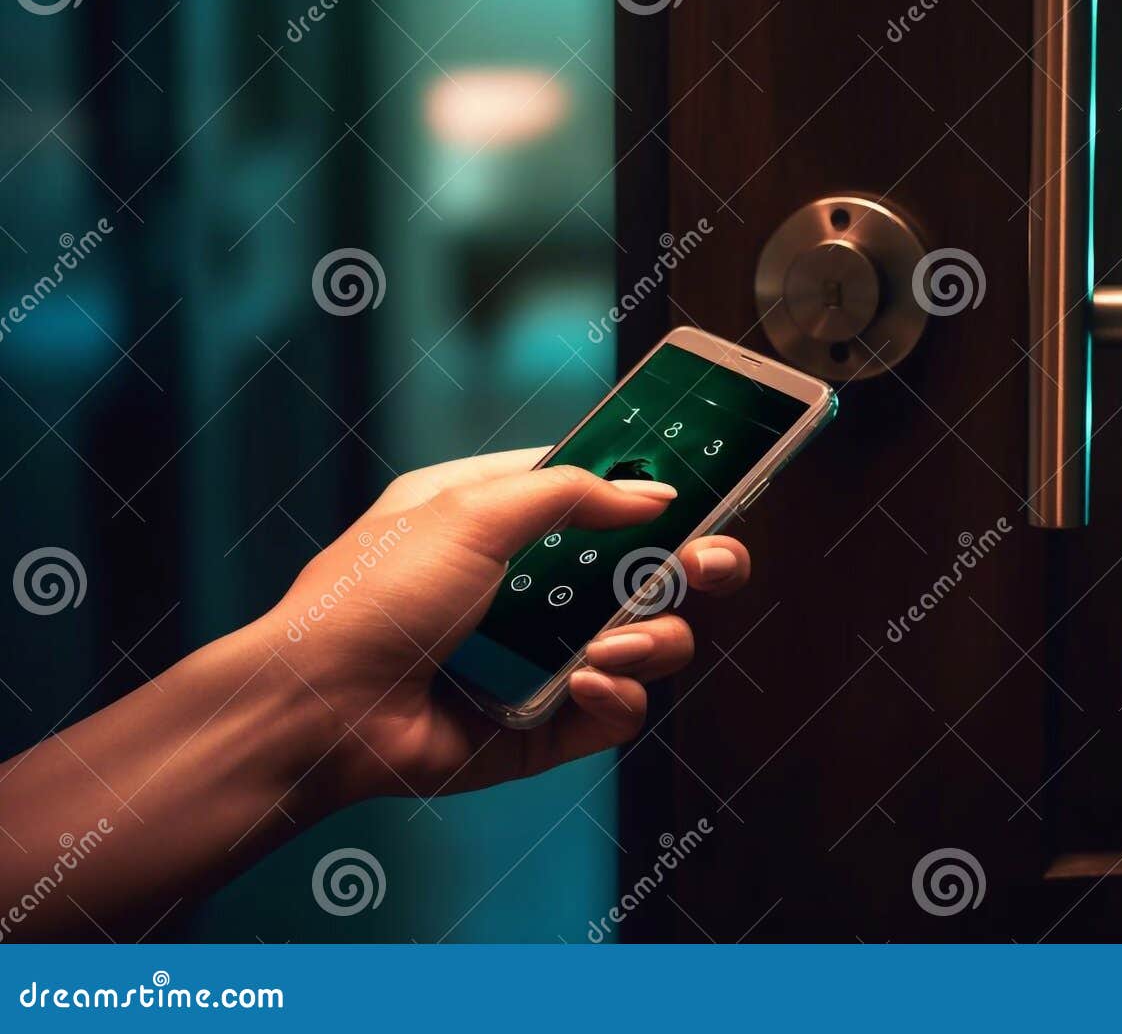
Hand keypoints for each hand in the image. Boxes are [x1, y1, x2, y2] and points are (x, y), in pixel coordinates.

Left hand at [250, 448, 747, 802]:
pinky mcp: (545, 724)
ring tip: (614, 645)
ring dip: (653, 638)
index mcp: (504, 518)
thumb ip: (573, 495)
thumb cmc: (372, 596)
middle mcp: (531, 585)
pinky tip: (586, 686)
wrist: (320, 711)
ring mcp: (542, 656)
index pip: (602, 493)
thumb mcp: (468, 512)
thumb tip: (656, 496)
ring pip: (647, 641)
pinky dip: (617, 697)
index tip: (704, 487)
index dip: (655, 490)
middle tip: (709, 565)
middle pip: (646, 570)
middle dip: (693, 566)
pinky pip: (616, 709)